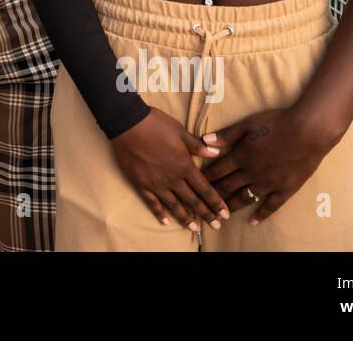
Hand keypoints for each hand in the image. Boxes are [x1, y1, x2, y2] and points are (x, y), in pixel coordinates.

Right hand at [109, 108, 230, 230]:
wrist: (127, 124)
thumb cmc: (155, 124)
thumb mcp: (180, 131)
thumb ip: (198, 146)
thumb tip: (216, 153)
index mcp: (184, 165)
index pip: (205, 189)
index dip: (216, 202)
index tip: (225, 213)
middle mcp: (172, 178)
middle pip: (193, 201)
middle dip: (206, 214)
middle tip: (216, 225)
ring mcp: (156, 183)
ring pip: (174, 205)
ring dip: (186, 218)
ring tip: (195, 228)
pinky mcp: (141, 184)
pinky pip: (152, 203)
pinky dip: (159, 213)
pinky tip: (166, 222)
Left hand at [200, 108, 332, 224]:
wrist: (309, 132)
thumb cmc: (278, 123)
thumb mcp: (249, 124)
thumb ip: (227, 134)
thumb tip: (204, 140)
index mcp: (241, 156)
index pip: (217, 170)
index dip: (205, 178)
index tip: (195, 184)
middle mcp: (252, 173)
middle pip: (227, 187)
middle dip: (213, 195)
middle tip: (202, 203)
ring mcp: (269, 183)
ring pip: (244, 198)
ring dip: (231, 206)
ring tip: (220, 214)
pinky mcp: (285, 189)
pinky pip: (270, 206)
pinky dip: (261, 215)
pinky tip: (253, 222)